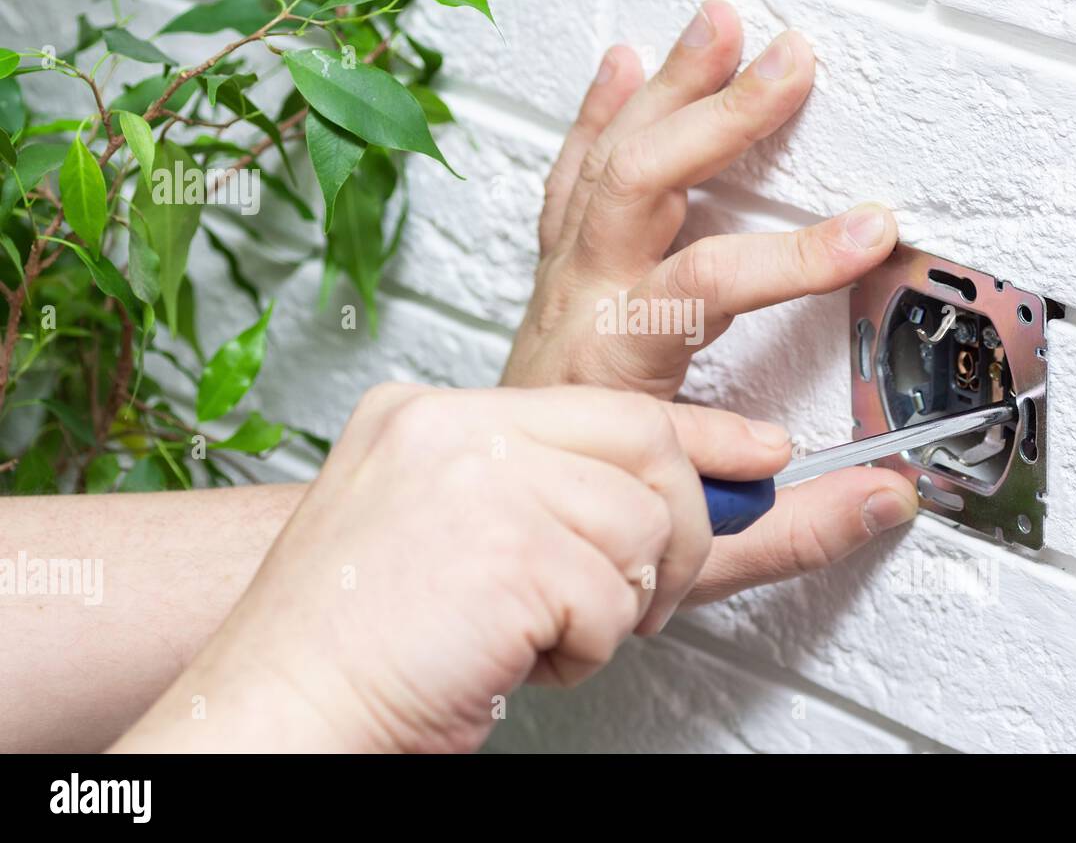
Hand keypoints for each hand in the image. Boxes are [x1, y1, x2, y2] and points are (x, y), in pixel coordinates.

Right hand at [114, 384, 790, 752]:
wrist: (274, 714)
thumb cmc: (355, 647)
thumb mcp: (456, 539)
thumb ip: (557, 496)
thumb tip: (693, 489)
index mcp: (433, 416)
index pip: (605, 404)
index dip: (699, 439)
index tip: (758, 453)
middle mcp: (453, 427)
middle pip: (646, 444)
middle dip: (677, 531)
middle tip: (636, 596)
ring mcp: (477, 478)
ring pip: (642, 525)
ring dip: (611, 606)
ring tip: (533, 634)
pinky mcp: (507, 549)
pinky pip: (609, 598)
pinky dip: (580, 651)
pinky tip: (510, 656)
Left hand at [502, 0, 917, 598]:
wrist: (491, 518)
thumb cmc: (572, 529)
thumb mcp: (693, 548)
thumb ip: (795, 528)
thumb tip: (884, 496)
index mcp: (615, 367)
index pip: (703, 287)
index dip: (790, 257)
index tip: (870, 231)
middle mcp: (579, 309)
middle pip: (640, 186)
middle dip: (721, 119)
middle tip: (790, 66)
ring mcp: (561, 284)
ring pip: (604, 163)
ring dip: (666, 91)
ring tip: (717, 27)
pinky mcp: (556, 274)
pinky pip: (571, 178)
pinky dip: (597, 117)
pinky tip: (622, 68)